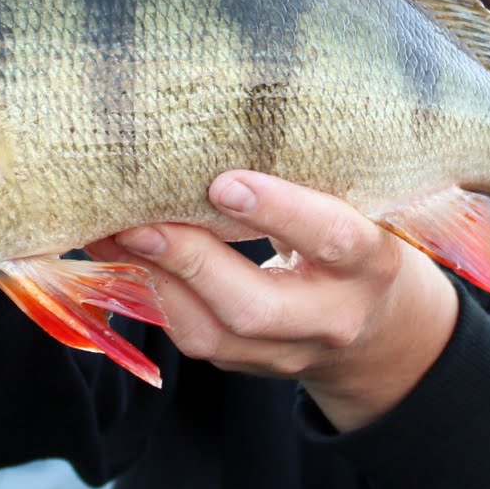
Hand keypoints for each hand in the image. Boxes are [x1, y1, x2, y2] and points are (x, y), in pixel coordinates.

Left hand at [92, 171, 459, 431]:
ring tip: (110, 232)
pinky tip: (120, 255)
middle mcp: (332, 318)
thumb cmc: (356, 241)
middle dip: (190, 262)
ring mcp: (287, 354)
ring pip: (212, 335)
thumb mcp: (354, 207)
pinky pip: (192, 339)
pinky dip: (151, 294)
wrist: (380, 334)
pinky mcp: (248, 367)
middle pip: (255, 308)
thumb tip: (221, 121)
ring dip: (154, 280)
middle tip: (138, 220)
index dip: (279, 212)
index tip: (224, 183)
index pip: (333, 239)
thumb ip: (309, 178)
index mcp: (371, 263)